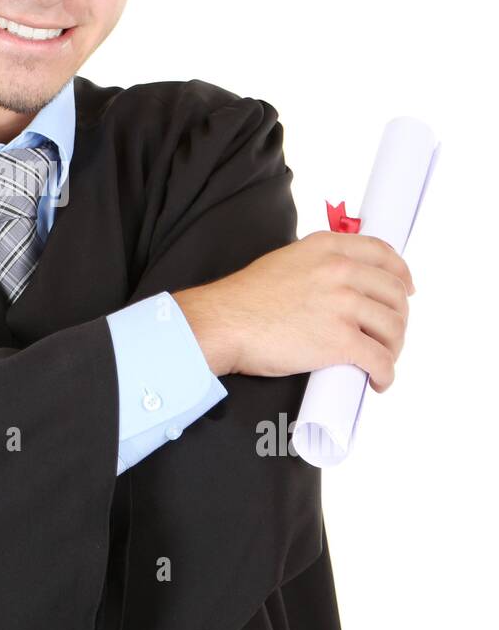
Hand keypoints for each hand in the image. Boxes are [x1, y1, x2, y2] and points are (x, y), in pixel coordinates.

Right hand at [174, 229, 414, 392]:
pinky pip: (380, 359)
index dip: (401, 275)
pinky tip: (378, 381)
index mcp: (328, 248)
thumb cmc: (246, 298)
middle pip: (394, 294)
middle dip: (399, 318)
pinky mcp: (340, 340)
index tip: (406, 290)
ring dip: (394, 348)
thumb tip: (342, 285)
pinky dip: (386, 374)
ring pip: (393, 327)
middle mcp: (340, 270)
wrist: (224, 323)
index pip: (383, 254)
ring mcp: (342, 304)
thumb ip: (318, 264)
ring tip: (382, 360)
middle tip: (389, 335)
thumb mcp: (286, 260)